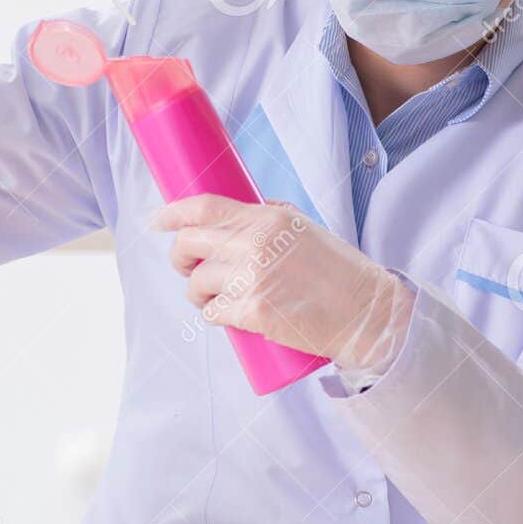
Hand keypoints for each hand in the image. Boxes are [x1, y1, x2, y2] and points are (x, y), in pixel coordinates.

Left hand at [152, 195, 413, 371]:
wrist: (365, 312)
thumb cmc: (336, 271)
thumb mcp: (303, 228)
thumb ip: (267, 217)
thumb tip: (229, 214)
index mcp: (266, 219)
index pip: (204, 208)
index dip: (173, 213)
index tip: (157, 221)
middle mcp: (255, 245)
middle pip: (189, 244)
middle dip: (180, 258)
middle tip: (188, 269)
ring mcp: (251, 279)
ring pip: (197, 283)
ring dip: (199, 293)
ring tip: (217, 297)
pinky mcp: (252, 312)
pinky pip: (212, 313)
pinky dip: (214, 316)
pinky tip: (229, 315)